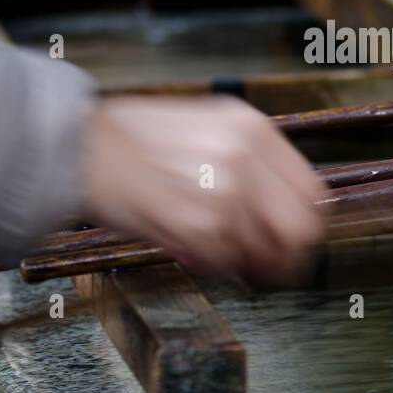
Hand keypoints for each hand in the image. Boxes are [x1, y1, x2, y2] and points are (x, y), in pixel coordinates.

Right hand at [81, 96, 325, 283]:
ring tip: (213, 249)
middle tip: (271, 265)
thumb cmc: (133, 139)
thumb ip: (249, 161)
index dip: (305, 225)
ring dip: (243, 261)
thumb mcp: (206, 126)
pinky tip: (188, 247)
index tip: (294, 241)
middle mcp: (247, 157)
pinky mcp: (200, 225)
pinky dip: (210, 263)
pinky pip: (224, 262)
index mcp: (253, 128)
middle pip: (301, 229)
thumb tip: (278, 209)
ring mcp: (226, 191)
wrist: (80, 148)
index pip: (312, 192)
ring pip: (263, 252)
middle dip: (289, 255)